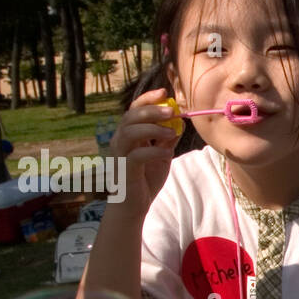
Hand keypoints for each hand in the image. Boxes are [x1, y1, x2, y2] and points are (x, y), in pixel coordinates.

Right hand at [109, 88, 178, 215]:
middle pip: (130, 117)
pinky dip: (153, 151)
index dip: (148, 99)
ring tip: (172, 132)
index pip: (134, 110)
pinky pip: (136, 155)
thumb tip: (178, 122)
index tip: (164, 92)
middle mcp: (120, 141)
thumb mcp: (161, 156)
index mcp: (129, 135)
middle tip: (171, 110)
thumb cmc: (145, 180)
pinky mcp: (124, 170)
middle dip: (151, 110)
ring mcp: (120, 155)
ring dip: (152, 128)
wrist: (133, 206)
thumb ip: (166, 140)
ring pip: (129, 132)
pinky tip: (167, 153)